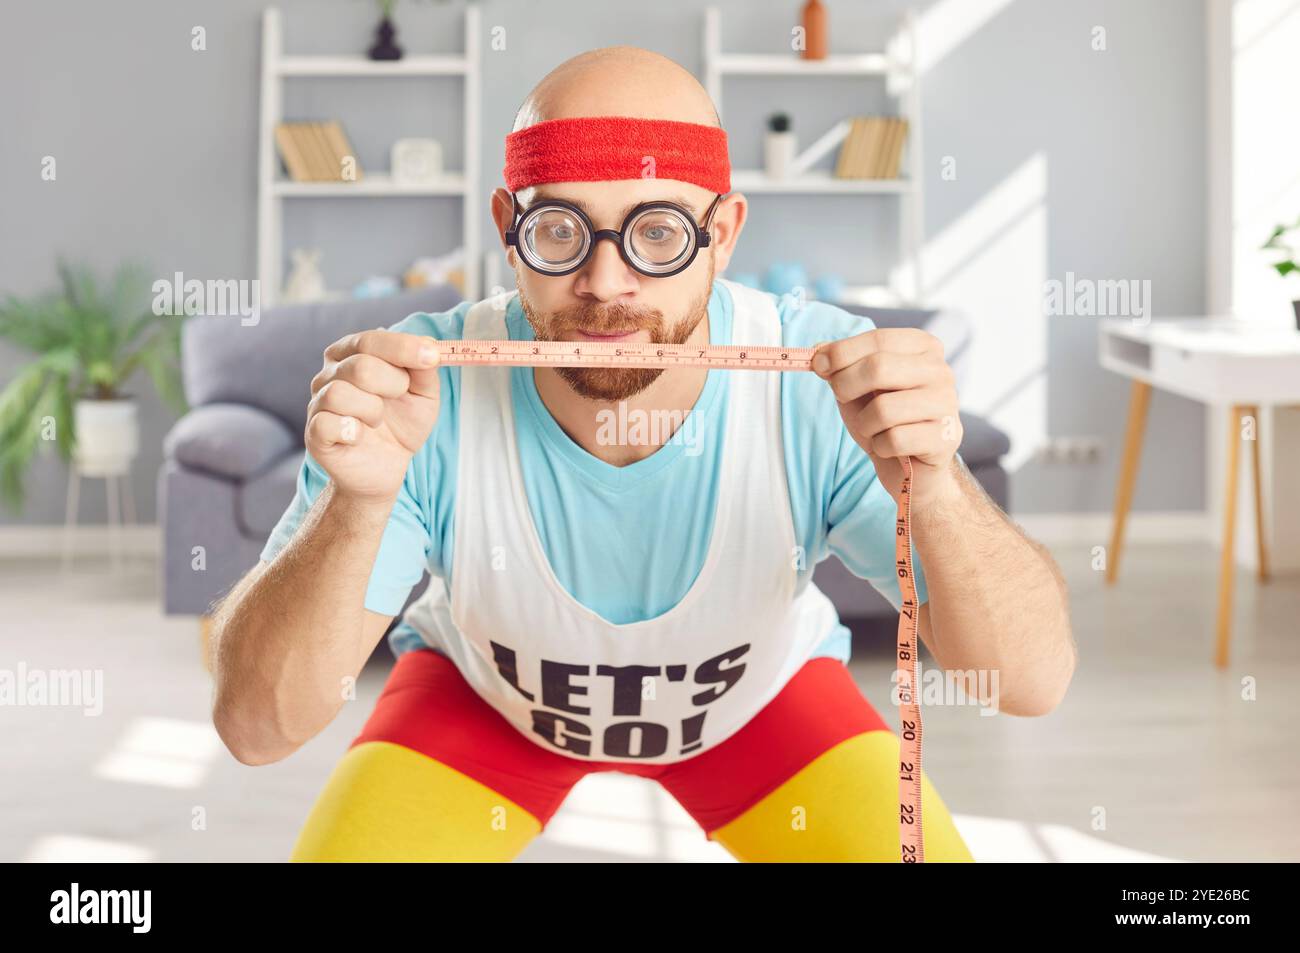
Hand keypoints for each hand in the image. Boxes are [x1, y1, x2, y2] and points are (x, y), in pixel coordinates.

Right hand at [307, 329, 440, 503]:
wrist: (387, 467)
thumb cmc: (402, 423)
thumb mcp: (424, 394)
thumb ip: (425, 368)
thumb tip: (429, 345)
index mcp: (353, 354)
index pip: (370, 340)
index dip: (402, 347)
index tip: (432, 356)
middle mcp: (329, 373)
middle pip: (358, 366)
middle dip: (392, 384)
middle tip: (400, 396)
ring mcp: (318, 403)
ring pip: (340, 394)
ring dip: (372, 410)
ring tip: (378, 420)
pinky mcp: (315, 433)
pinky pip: (326, 424)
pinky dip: (351, 431)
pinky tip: (360, 436)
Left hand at [812, 328, 962, 507]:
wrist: (910, 466)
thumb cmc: (884, 420)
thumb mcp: (856, 386)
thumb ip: (839, 365)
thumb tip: (818, 352)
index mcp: (923, 348)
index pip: (878, 340)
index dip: (841, 352)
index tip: (817, 365)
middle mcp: (941, 371)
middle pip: (879, 367)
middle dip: (846, 386)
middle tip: (843, 398)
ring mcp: (947, 405)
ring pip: (884, 409)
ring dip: (865, 424)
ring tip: (875, 429)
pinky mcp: (945, 439)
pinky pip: (895, 440)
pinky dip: (881, 447)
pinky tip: (891, 448)